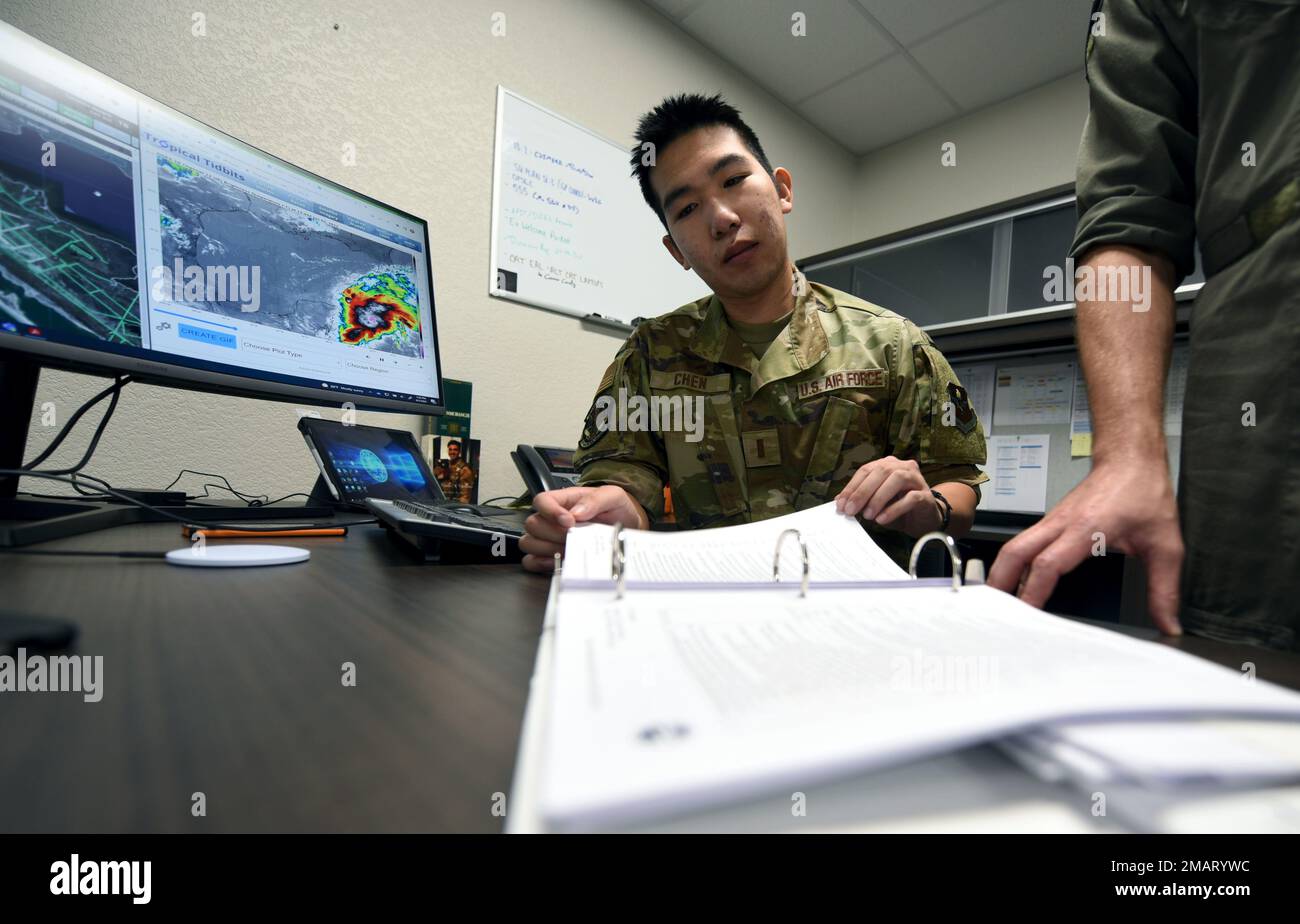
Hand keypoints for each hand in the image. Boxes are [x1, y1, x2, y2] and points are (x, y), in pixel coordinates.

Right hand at [520, 485, 646, 572]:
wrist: (626, 530)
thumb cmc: (616, 510)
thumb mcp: (613, 497)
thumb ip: (596, 500)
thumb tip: (577, 513)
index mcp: (563, 500)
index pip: (541, 501)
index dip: (550, 512)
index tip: (569, 521)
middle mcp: (551, 518)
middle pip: (533, 524)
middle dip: (554, 533)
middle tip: (574, 537)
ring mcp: (549, 538)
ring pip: (529, 542)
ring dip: (547, 549)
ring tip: (568, 549)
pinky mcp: (550, 556)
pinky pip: (531, 561)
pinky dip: (541, 563)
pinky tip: (559, 561)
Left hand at [834, 456, 940, 536]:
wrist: (924, 520)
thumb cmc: (897, 509)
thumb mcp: (875, 504)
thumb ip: (860, 499)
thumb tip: (840, 501)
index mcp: (888, 465)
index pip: (866, 471)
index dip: (851, 487)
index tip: (841, 505)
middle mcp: (903, 467)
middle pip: (880, 472)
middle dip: (862, 492)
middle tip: (851, 511)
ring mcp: (916, 479)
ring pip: (896, 479)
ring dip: (878, 498)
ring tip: (868, 515)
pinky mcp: (926, 495)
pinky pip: (910, 498)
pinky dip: (894, 509)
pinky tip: (882, 519)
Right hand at [987, 461, 1182, 633]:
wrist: (1131, 458)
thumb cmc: (1144, 492)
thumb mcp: (1165, 546)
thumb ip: (1164, 588)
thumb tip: (1167, 622)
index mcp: (1086, 529)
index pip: (1048, 564)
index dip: (1033, 591)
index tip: (1027, 615)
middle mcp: (1062, 523)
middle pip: (1015, 552)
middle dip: (1000, 582)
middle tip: (995, 610)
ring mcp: (1053, 520)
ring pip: (1015, 546)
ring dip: (1003, 572)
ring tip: (1000, 599)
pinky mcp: (1053, 520)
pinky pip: (1025, 542)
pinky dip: (1016, 562)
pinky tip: (1021, 579)